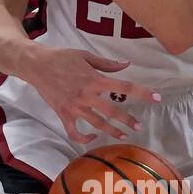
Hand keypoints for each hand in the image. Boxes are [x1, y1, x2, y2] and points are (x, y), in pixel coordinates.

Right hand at [25, 47, 160, 142]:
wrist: (36, 65)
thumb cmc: (62, 57)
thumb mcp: (86, 55)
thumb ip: (107, 63)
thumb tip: (126, 65)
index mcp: (94, 79)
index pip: (124, 87)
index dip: (142, 93)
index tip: (156, 98)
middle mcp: (86, 95)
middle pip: (112, 111)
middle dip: (128, 120)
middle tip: (139, 125)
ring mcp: (75, 107)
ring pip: (97, 124)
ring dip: (112, 131)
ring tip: (124, 135)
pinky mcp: (63, 114)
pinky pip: (75, 131)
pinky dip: (84, 138)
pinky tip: (92, 137)